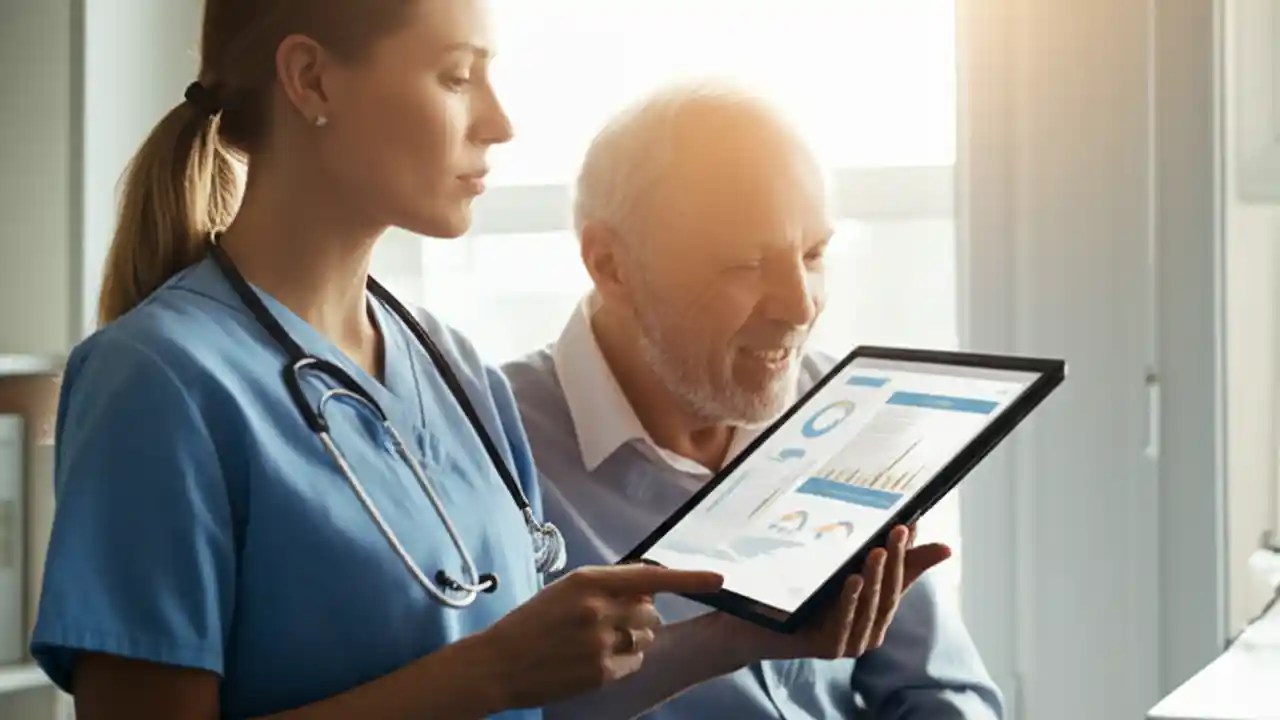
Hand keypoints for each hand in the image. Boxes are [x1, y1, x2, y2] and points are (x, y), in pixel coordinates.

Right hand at [475, 564, 723, 709]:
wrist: (498, 664)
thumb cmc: (531, 622)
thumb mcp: (564, 590)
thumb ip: (605, 586)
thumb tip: (647, 590)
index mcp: (588, 580)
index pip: (649, 575)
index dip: (689, 577)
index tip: (718, 578)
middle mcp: (599, 608)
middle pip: (651, 609)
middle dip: (640, 614)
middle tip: (612, 620)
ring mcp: (601, 642)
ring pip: (646, 636)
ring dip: (633, 637)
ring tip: (599, 640)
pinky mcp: (601, 672)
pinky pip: (634, 661)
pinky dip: (624, 659)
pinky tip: (597, 659)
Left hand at [719, 525, 950, 661]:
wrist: (753, 624)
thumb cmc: (800, 595)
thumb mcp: (836, 570)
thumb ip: (871, 554)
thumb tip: (911, 523)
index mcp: (876, 609)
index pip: (900, 580)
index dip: (910, 554)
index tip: (913, 525)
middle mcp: (869, 628)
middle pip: (888, 593)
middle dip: (896, 561)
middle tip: (898, 531)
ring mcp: (851, 642)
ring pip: (869, 608)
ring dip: (875, 579)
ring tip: (878, 552)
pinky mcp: (829, 649)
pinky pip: (843, 625)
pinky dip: (850, 603)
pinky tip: (853, 581)